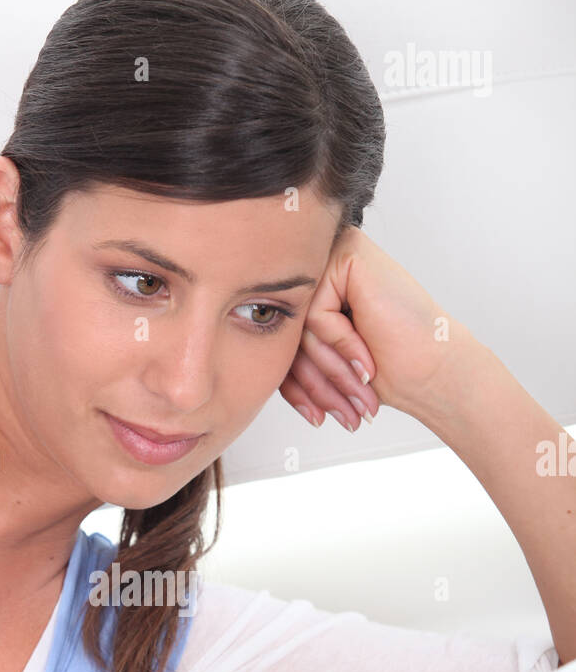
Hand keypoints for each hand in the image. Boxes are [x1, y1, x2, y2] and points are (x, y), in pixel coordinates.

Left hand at [280, 226, 472, 429]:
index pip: (283, 338)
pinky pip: (318, 315)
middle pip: (287, 332)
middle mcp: (321, 266)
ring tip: (358, 395)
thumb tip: (235, 358)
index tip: (315, 416)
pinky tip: (368, 362)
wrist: (435, 371)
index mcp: (315, 289)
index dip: (295, 384)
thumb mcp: (324, 365)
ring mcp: (334, 255)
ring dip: (327, 372)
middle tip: (342, 414)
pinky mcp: (347, 255)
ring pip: (298, 326)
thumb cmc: (390, 370)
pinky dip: (342, 345)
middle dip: (313, 383)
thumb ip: (289, 353)